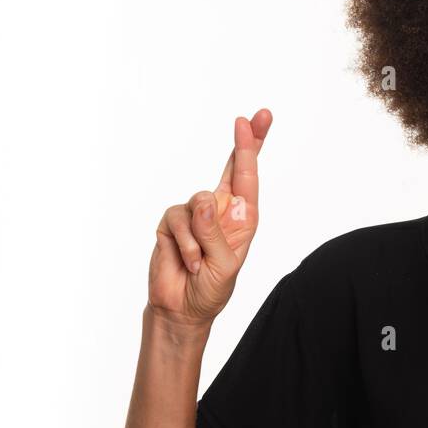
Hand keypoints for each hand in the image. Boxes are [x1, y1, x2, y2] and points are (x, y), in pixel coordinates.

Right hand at [148, 110, 271, 326]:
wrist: (181, 309)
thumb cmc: (211, 289)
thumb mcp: (224, 265)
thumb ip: (214, 233)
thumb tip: (203, 200)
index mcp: (242, 218)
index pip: (248, 177)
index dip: (252, 147)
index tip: (256, 120)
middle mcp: (220, 210)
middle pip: (230, 167)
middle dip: (243, 142)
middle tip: (250, 117)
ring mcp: (194, 214)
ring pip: (197, 202)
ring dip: (200, 240)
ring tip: (200, 263)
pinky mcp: (171, 222)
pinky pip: (177, 221)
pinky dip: (185, 246)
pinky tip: (187, 262)